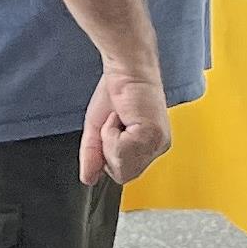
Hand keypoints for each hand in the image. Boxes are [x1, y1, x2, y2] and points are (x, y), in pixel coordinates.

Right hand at [80, 65, 172, 187]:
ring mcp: (158, 143)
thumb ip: (93, 156)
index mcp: (149, 148)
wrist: (126, 68)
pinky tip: (122, 116)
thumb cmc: (116, 92)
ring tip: (119, 119)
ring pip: (121, 166)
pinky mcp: (153, 135)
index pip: (123, 173)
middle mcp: (157, 148)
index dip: (108, 154)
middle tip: (115, 123)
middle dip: (108, 149)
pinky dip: (111, 133)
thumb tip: (88, 179)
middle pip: (123, 174)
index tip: (111, 128)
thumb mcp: (97, 130)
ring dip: (110, 140)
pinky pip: (120, 151)